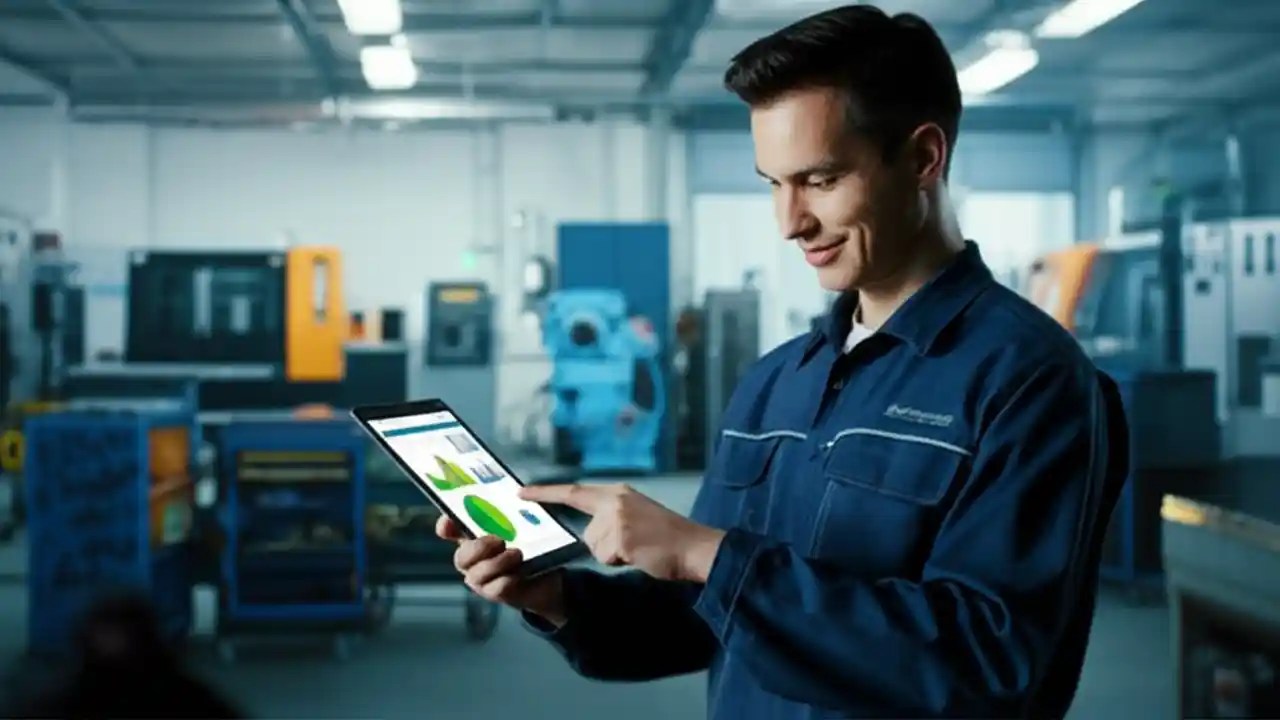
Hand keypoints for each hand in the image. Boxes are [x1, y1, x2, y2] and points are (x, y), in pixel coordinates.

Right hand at [435, 515, 567, 626]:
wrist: (547, 576)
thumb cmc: (529, 545)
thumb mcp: (522, 525)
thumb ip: (514, 512)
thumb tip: (519, 493)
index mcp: (472, 536)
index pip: (449, 529)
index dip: (446, 526)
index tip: (448, 521)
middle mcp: (471, 560)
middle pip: (462, 556)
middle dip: (478, 548)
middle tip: (499, 541)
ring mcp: (481, 580)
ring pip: (477, 575)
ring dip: (497, 563)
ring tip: (518, 554)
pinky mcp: (496, 594)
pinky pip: (495, 589)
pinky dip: (507, 580)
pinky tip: (519, 573)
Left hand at [519, 483, 724, 582]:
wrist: (695, 546)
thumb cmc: (669, 538)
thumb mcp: (637, 517)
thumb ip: (613, 518)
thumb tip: (594, 537)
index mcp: (618, 493)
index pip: (574, 491)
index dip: (546, 493)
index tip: (521, 492)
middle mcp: (614, 500)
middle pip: (589, 532)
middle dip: (606, 546)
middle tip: (635, 546)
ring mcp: (616, 517)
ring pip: (596, 547)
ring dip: (615, 555)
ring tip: (642, 548)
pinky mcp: (620, 536)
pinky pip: (606, 557)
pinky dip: (622, 561)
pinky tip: (641, 554)